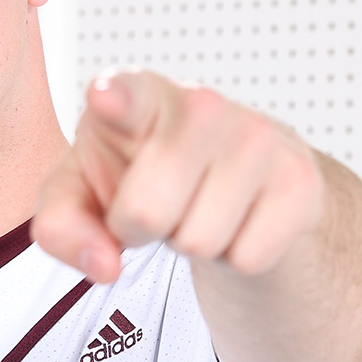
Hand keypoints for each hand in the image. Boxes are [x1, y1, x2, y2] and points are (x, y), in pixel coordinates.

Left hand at [33, 70, 326, 283]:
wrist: (240, 184)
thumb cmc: (145, 175)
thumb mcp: (82, 195)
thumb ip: (61, 227)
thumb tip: (103, 265)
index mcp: (137, 98)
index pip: (127, 95)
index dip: (116, 98)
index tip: (106, 97)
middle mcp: (200, 105)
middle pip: (148, 212)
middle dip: (142, 230)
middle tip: (156, 207)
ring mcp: (257, 137)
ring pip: (200, 242)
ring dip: (191, 243)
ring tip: (198, 207)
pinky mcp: (300, 179)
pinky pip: (248, 258)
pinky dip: (235, 258)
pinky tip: (237, 219)